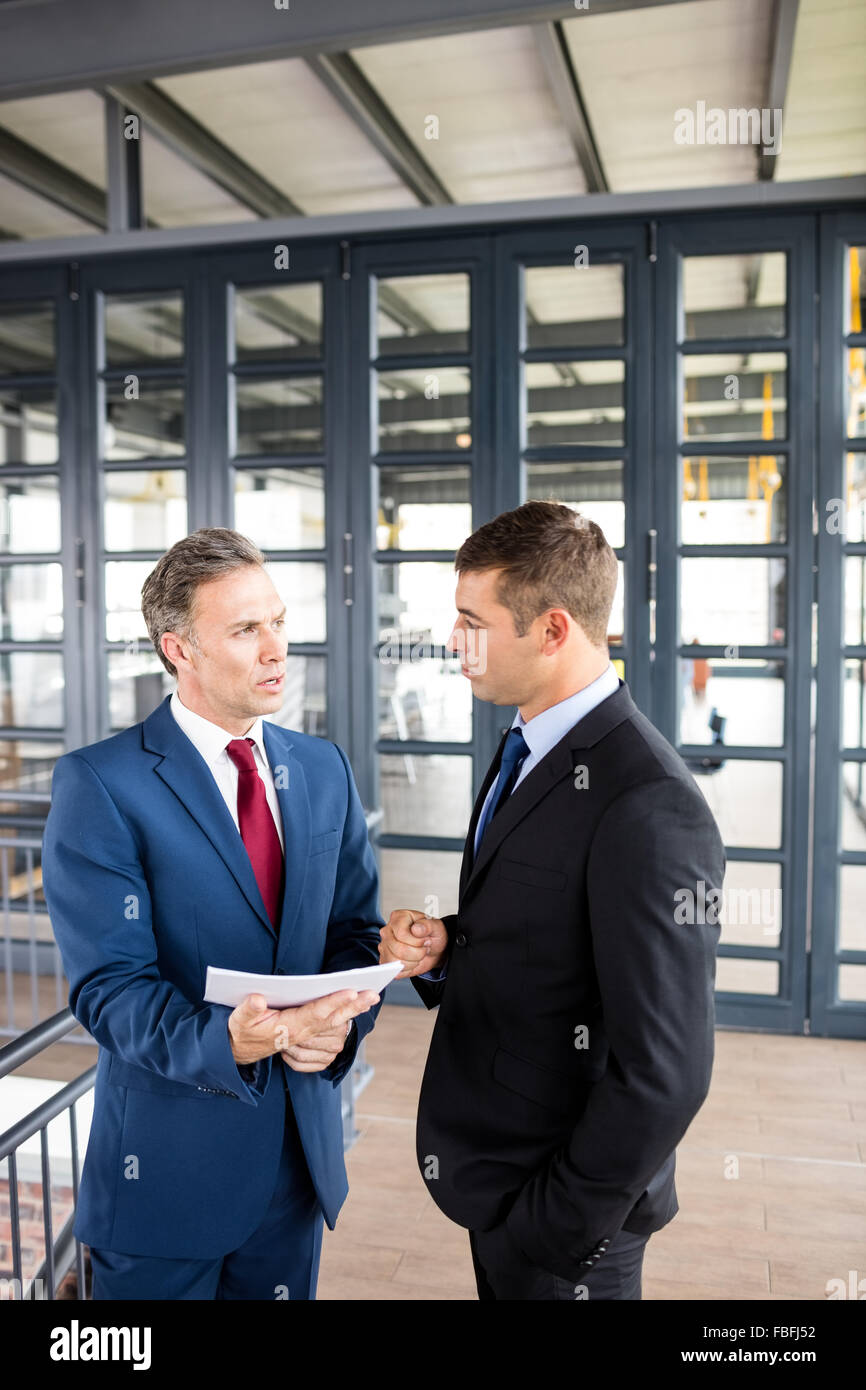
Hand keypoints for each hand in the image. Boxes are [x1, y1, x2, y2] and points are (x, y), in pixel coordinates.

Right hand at [228, 988, 377, 1065]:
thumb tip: (258, 999)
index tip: (350, 991)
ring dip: (354, 1010)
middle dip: (353, 1006)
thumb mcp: (239, 1021)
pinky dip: (346, 1014)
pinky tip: (358, 1004)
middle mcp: (302, 1032)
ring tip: (371, 996)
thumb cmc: (242, 1032)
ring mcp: (306, 1034)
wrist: (241, 1050)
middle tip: (373, 994)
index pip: (315, 1013)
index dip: (333, 1002)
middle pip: (332, 1018)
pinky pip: (331, 1024)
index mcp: (288, 1028)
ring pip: (335, 1021)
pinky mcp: (307, 1031)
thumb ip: (248, 1010)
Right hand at [378, 908, 447, 978]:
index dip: (417, 941)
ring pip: (395, 961)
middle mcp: (388, 931)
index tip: (425, 940)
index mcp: (398, 918)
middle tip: (423, 948)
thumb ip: (428, 926)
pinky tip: (412, 961)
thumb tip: (416, 929)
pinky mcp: (386, 960)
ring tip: (418, 954)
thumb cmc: (432, 935)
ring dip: (413, 961)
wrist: (433, 948)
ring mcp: (384, 946)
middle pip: (398, 949)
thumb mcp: (436, 927)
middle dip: (417, 953)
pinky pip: (394, 970)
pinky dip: (408, 969)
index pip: (401, 934)